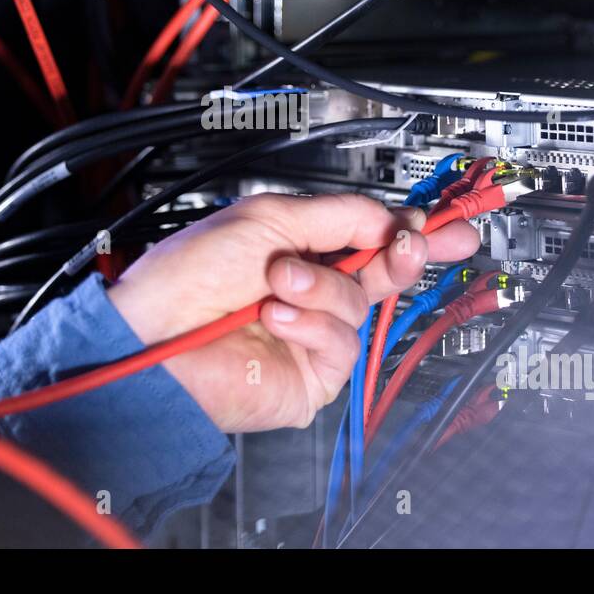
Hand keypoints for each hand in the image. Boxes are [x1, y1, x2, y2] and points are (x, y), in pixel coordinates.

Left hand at [106, 193, 479, 431]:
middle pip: (382, 276)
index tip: (438, 225)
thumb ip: (338, 216)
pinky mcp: (311, 378)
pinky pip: (342, 345)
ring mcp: (310, 337)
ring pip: (359, 306)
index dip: (408, 233)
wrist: (154, 334)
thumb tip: (391, 216)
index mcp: (300, 249)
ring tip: (277, 281)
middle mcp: (308, 294)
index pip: (369, 239)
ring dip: (320, 287)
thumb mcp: (268, 218)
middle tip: (408, 245)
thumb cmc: (187, 276)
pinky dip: (311, 325)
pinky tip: (275, 318)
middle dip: (400, 256)